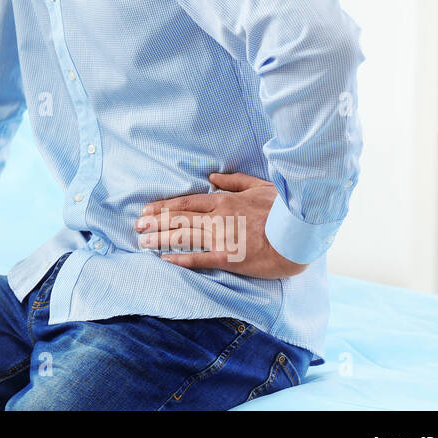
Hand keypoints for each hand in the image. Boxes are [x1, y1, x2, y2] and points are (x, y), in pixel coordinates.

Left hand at [135, 171, 309, 278]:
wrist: (300, 235)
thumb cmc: (283, 210)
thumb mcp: (260, 186)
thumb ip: (235, 182)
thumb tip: (213, 177)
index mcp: (224, 201)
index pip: (186, 202)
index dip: (164, 206)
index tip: (147, 209)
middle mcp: (218, 218)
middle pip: (179, 219)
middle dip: (155, 222)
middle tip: (137, 225)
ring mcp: (222, 238)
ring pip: (184, 237)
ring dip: (161, 239)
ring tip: (143, 241)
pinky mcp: (230, 258)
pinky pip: (200, 258)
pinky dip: (181, 258)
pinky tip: (165, 259)